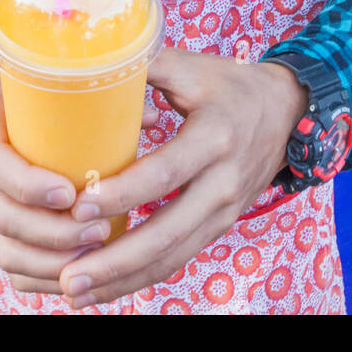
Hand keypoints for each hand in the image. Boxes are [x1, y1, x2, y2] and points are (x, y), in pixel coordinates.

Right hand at [0, 30, 113, 295]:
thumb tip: (151, 120)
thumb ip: (94, 89)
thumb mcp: (46, 69)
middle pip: (3, 216)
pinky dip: (40, 275)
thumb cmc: (24, 75)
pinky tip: (75, 272)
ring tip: (96, 250)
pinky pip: (7, 259)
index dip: (29, 185)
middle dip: (54, 233)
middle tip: (101, 229)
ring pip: (4, 246)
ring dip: (51, 260)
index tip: (71, 193)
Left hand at [57, 50, 305, 309]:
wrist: (284, 112)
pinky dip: (140, 277)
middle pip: (167, 232)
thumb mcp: (193, 67)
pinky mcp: (217, 227)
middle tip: (68, 275)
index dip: (125, 192)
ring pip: (171, 257)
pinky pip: (177, 260)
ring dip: (122, 279)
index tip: (81, 205)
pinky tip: (104, 287)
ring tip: (74, 291)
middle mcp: (222, 183)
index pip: (166, 173)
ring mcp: (223, 212)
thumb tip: (91, 59)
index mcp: (215, 137)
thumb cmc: (228, 85)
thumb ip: (147, 64)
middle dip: (115, 259)